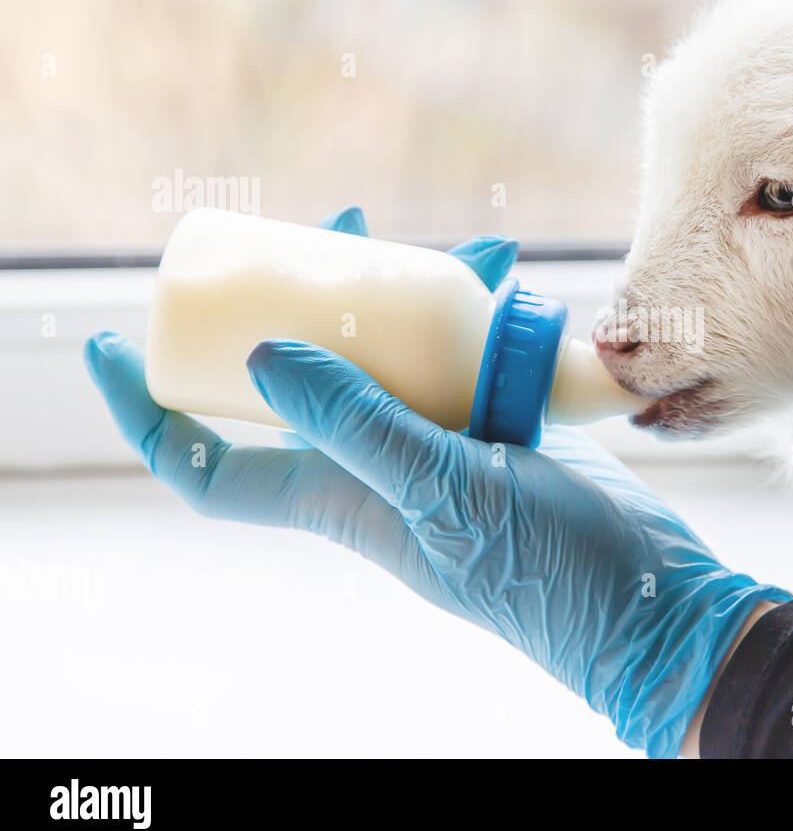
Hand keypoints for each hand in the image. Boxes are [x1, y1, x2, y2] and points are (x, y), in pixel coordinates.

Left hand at [84, 207, 787, 757]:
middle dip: (297, 304)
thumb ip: (356, 426)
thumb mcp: (442, 493)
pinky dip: (476, 311)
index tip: (110, 347)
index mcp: (338, 496)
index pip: (207, 461)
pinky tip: (504, 274)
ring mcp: (439, 446)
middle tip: (323, 231)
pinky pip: (460, 358)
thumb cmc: (542, 570)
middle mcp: (376, 466)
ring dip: (403, 294)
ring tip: (441, 243)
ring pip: (390, 355)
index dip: (147, 410)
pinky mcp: (496, 430)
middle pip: (303, 379)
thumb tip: (261, 356)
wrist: (645, 599)